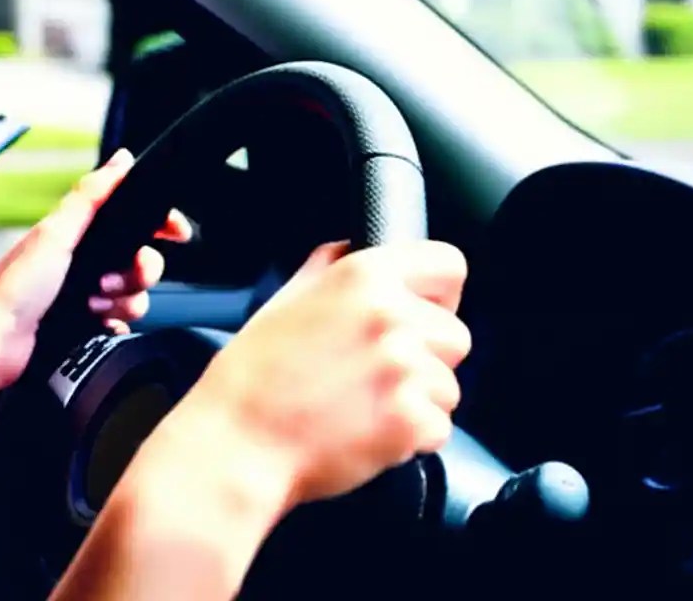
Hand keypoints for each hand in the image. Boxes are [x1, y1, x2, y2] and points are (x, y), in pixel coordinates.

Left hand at [0, 149, 191, 393]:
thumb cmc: (16, 286)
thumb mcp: (56, 232)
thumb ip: (90, 196)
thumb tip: (121, 159)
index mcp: (82, 234)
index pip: (136, 221)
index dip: (162, 224)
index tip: (176, 233)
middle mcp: (88, 262)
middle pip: (144, 262)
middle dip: (138, 273)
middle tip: (109, 280)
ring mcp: (90, 296)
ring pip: (137, 296)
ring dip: (121, 302)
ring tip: (92, 305)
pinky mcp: (89, 327)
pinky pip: (123, 325)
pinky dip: (114, 325)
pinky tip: (95, 324)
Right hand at [177, 240, 470, 509]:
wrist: (237, 444)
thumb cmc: (253, 379)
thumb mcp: (284, 301)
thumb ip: (328, 268)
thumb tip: (351, 249)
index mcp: (363, 277)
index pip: (449, 266)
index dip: (438, 296)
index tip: (421, 315)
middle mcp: (390, 317)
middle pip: (455, 335)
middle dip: (427, 358)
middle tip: (377, 375)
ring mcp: (404, 369)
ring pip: (449, 387)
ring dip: (418, 402)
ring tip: (364, 408)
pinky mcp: (410, 420)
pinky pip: (439, 429)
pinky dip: (411, 440)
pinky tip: (367, 433)